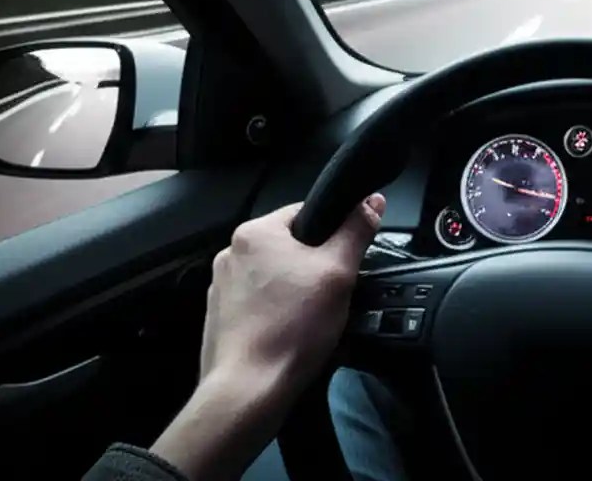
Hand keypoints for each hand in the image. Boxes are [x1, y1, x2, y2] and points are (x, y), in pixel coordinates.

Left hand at [151, 195, 384, 480]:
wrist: (249, 389)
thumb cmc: (293, 327)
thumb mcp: (337, 273)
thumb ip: (356, 232)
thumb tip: (372, 201)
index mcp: (255, 233)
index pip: (305, 213)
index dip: (334, 234)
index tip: (345, 262)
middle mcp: (229, 253)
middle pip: (289, 248)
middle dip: (313, 267)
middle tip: (332, 294)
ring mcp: (220, 287)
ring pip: (274, 277)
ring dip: (294, 290)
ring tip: (311, 319)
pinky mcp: (219, 317)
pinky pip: (258, 304)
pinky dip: (275, 313)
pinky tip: (289, 334)